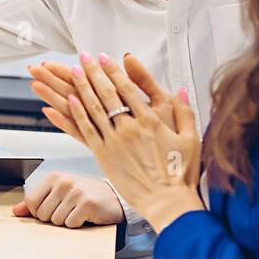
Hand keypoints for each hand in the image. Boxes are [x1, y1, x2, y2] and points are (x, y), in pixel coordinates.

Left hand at [12, 172, 123, 227]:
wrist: (114, 198)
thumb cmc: (84, 196)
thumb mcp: (58, 194)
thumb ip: (36, 202)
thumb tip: (16, 211)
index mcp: (53, 178)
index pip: (31, 202)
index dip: (38, 212)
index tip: (51, 209)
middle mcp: (63, 182)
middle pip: (42, 214)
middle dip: (53, 218)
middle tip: (68, 210)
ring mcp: (76, 192)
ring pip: (56, 221)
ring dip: (66, 222)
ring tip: (77, 212)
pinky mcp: (87, 204)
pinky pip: (71, 224)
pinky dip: (77, 224)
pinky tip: (85, 216)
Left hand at [47, 52, 202, 232]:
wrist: (167, 201)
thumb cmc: (181, 173)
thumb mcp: (191, 139)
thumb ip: (185, 112)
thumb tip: (182, 90)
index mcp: (150, 121)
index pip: (127, 89)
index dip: (114, 71)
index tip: (104, 57)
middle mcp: (129, 128)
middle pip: (106, 94)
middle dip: (93, 72)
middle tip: (82, 57)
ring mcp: (114, 142)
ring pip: (92, 109)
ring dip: (80, 87)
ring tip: (69, 71)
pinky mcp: (103, 156)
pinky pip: (85, 131)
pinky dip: (75, 114)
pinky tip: (67, 101)